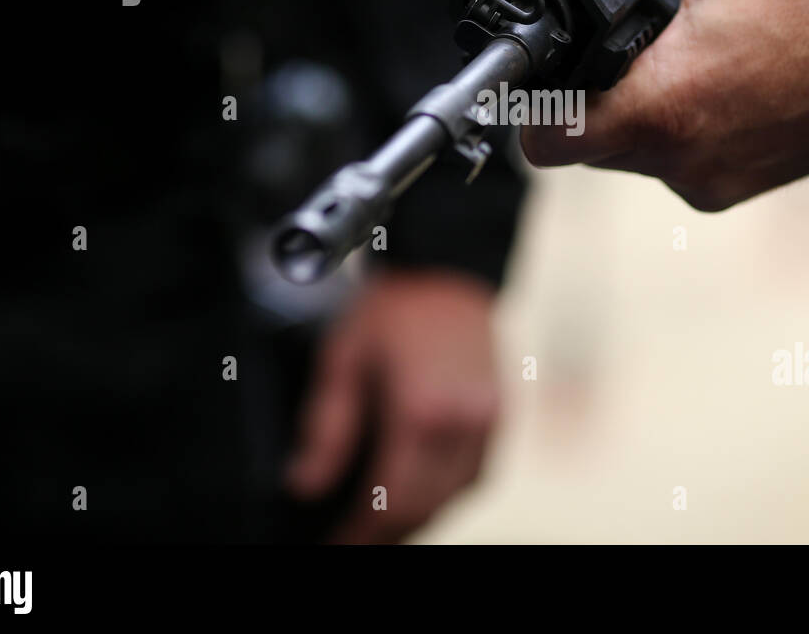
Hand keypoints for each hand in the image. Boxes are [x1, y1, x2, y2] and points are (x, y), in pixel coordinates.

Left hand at [285, 268, 498, 542]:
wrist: (448, 265)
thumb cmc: (394, 306)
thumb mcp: (343, 359)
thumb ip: (325, 430)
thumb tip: (305, 484)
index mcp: (421, 409)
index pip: (389, 499)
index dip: (359, 531)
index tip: (335, 542)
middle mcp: (464, 421)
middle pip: (425, 507)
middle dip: (387, 532)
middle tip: (353, 538)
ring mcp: (490, 419)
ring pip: (457, 497)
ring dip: (421, 516)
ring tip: (382, 524)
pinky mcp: (502, 414)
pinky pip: (477, 474)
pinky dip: (447, 493)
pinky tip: (421, 493)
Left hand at [520, 0, 808, 211]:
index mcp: (660, 103)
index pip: (545, 136)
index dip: (529, 100)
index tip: (543, 62)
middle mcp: (674, 157)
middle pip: (581, 139)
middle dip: (585, 89)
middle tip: (617, 38)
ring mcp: (701, 181)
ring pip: (624, 152)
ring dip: (630, 106)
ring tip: (672, 52)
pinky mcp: (726, 189)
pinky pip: (669, 163)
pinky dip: (673, 126)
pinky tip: (707, 82)